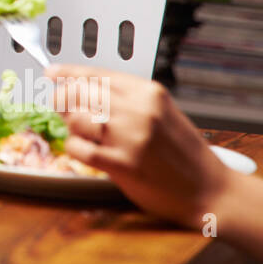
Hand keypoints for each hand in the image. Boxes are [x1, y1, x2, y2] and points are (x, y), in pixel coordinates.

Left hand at [46, 64, 231, 229]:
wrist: (210, 190)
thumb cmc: (185, 154)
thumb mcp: (162, 113)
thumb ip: (126, 100)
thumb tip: (81, 90)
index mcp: (149, 93)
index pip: (96, 73)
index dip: (67, 73)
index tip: (51, 73)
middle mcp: (139, 111)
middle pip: (80, 92)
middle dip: (62, 98)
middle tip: (58, 105)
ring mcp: (130, 137)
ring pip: (77, 118)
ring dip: (70, 125)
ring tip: (78, 131)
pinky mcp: (123, 164)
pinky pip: (80, 149)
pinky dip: (74, 147)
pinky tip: (82, 150)